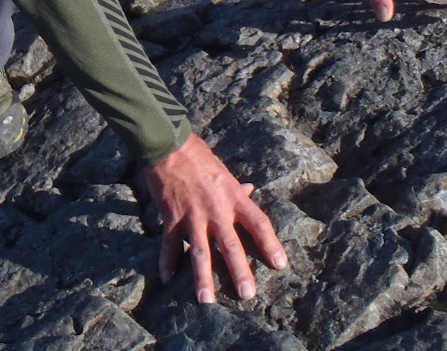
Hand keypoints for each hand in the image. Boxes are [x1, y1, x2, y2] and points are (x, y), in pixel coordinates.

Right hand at [141, 133, 286, 303]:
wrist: (168, 145)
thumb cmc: (198, 156)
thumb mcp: (223, 171)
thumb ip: (236, 189)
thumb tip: (250, 192)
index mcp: (233, 196)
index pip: (258, 223)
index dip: (270, 244)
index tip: (280, 264)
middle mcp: (216, 209)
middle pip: (231, 245)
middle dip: (239, 271)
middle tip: (247, 295)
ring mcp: (193, 214)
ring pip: (201, 251)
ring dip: (203, 277)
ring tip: (206, 300)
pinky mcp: (171, 216)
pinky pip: (170, 243)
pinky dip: (167, 261)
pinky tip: (166, 278)